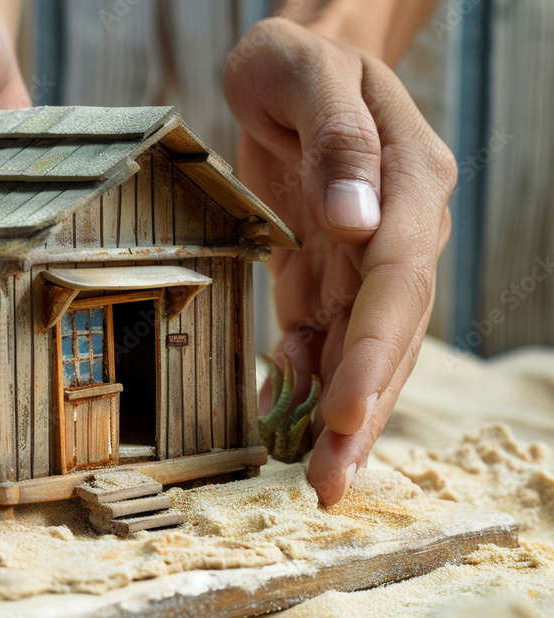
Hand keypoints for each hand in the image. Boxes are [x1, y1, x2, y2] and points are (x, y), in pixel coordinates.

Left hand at [224, 18, 455, 503]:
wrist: (293, 61)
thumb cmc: (299, 58)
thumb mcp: (306, 72)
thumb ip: (339, 141)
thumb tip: (358, 222)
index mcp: (411, 183)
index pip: (400, 281)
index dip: (373, 351)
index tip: (342, 412)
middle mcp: (400, 230)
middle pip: (389, 333)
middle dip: (360, 410)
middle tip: (330, 481)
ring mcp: (365, 255)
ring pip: (360, 347)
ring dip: (338, 415)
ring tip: (316, 478)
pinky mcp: (327, 267)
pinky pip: (321, 331)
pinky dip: (304, 376)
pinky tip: (283, 414)